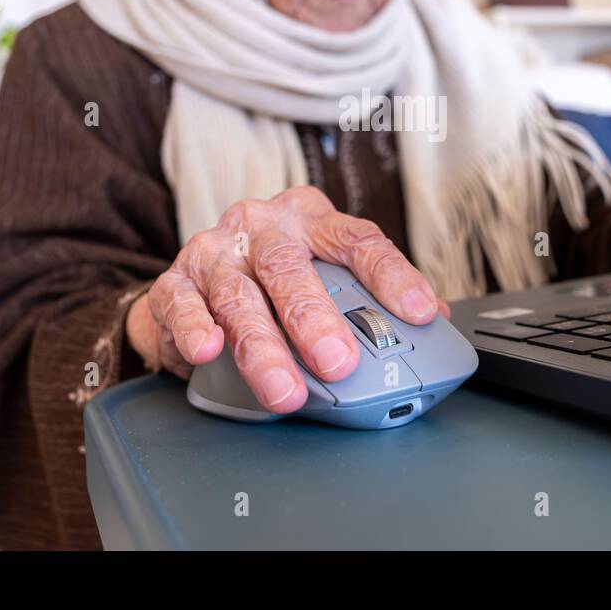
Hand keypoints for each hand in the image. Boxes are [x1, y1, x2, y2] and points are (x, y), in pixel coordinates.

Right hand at [130, 186, 443, 413]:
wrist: (195, 282)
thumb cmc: (272, 278)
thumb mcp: (325, 272)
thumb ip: (372, 294)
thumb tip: (436, 322)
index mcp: (309, 219)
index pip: (357, 239)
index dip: (392, 275)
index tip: (419, 312)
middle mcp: (261, 227)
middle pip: (290, 268)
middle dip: (315, 319)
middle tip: (338, 362)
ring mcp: (214, 252)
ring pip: (238, 296)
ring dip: (263, 348)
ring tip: (285, 390)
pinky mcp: (174, 282)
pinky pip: (182, 304)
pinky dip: (195, 328)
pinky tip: (210, 349)